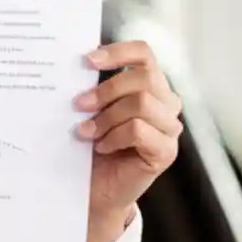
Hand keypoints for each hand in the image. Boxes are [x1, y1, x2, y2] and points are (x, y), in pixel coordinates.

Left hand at [74, 40, 182, 241]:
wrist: (94, 189)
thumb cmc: (91, 147)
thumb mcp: (90, 112)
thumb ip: (91, 89)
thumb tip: (72, 67)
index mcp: (150, 86)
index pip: (144, 54)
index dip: (118, 51)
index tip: (87, 59)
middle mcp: (166, 103)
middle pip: (143, 78)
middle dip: (106, 89)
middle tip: (78, 104)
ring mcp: (170, 128)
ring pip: (141, 103)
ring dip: (106, 117)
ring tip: (86, 132)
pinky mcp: (167, 151)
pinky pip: (139, 130)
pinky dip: (114, 136)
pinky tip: (101, 147)